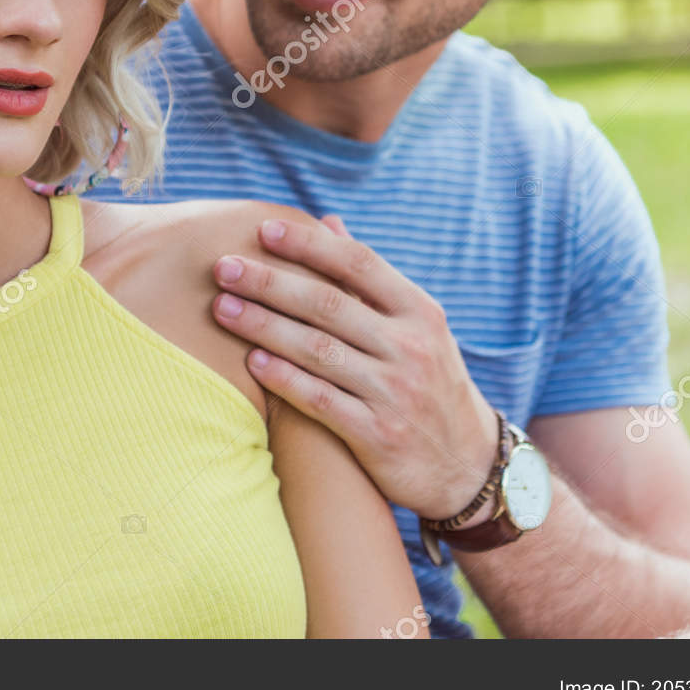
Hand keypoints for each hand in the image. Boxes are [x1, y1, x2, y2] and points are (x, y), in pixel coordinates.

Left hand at [212, 212, 500, 520]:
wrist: (467, 465)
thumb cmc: (429, 384)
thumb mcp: (416, 327)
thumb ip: (369, 279)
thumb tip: (329, 223)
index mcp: (420, 312)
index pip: (358, 263)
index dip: (308, 244)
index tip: (263, 230)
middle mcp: (410, 347)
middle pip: (328, 304)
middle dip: (269, 282)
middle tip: (223, 267)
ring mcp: (394, 392)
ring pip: (317, 350)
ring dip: (263, 326)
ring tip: (222, 308)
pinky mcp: (377, 435)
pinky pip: (320, 400)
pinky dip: (283, 379)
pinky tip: (252, 361)